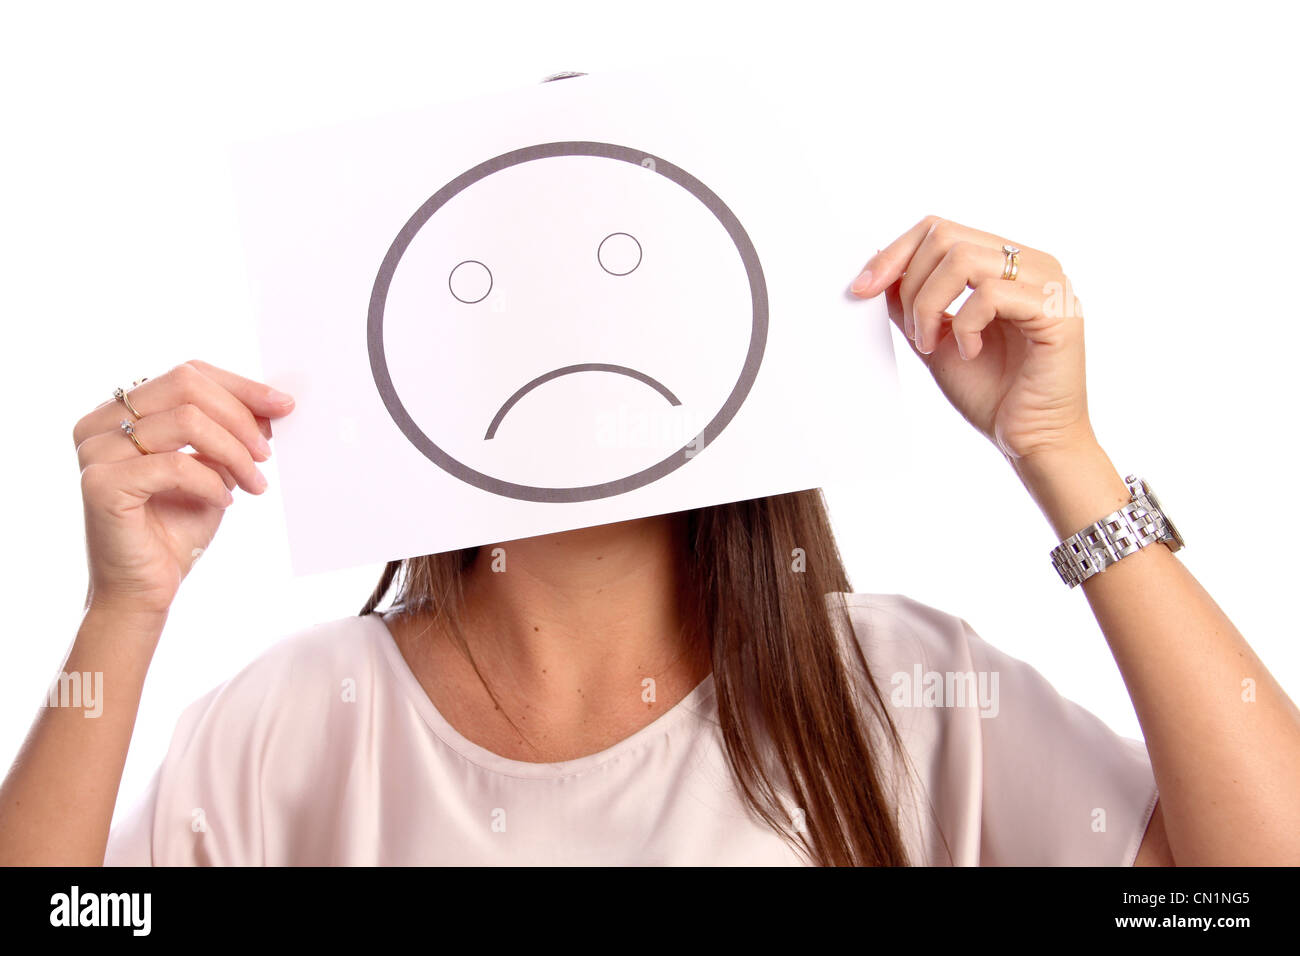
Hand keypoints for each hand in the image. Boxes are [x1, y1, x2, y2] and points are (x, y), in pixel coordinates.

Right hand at [72, 360, 295, 619]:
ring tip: (255, 482)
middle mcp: (100, 423)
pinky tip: (224, 501)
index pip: (187, 374)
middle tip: (268, 452)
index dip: (240, 387)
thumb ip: (230, 432)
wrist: (147, 586)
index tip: (283, 406)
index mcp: (121, 410)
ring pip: (187, 421)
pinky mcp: (100, 483)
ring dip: (234, 452)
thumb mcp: (214, 467)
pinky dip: (211, 481)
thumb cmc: (178, 526)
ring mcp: (95, 451)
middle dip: (240, 416)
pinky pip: (175, 465)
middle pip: (186, 386)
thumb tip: (273, 403)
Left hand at [849, 215, 1095, 462]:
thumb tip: (874, 268)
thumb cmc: (992, 393)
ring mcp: (1049, 283)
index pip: (941, 229)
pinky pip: (990, 294)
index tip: (861, 288)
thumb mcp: (935, 338)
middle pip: (947, 237)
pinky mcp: (1057, 310)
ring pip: (963, 259)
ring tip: (933, 344)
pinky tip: (971, 352)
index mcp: (1005, 264)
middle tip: (914, 334)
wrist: (1030, 439)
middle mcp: (1031, 264)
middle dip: (911, 286)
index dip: (895, 254)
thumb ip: (912, 302)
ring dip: (931, 306)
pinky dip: (965, 326)